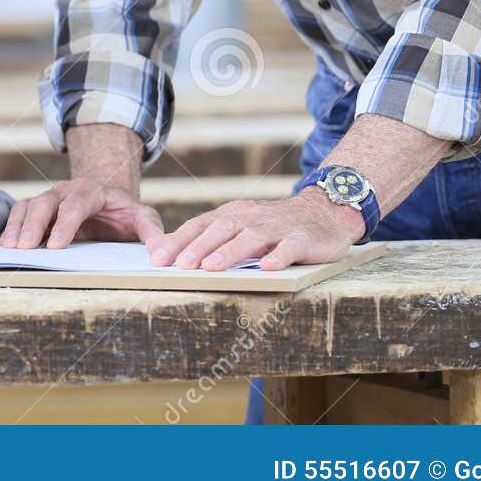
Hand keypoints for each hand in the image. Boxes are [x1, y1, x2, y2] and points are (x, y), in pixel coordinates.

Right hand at [0, 179, 162, 248]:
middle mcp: (66, 190)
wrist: (106, 197)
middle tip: (25, 249)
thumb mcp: (142, 218)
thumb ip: (152, 233)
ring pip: (28, 206)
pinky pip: (19, 213)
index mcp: (92, 192)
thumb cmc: (123, 212)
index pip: (75, 205)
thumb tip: (161, 256)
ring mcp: (49, 197)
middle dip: (34, 226)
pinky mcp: (37, 207)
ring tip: (10, 249)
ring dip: (18, 227)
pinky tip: (6, 245)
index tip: (56, 246)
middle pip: (45, 203)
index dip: (65, 225)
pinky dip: (11, 227)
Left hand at [147, 191, 366, 271]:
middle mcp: (251, 217)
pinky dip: (278, 256)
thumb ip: (211, 237)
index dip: (178, 241)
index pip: (200, 225)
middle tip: (179, 266)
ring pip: (251, 237)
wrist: (324, 212)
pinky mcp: (302, 238)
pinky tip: (267, 267)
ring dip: (229, 252)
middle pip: (220, 229)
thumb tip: (172, 253)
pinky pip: (289, 247)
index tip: (157, 259)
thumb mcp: (240, 226)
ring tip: (211, 268)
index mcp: (232, 214)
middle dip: (198, 247)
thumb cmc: (272, 226)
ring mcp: (277, 226)